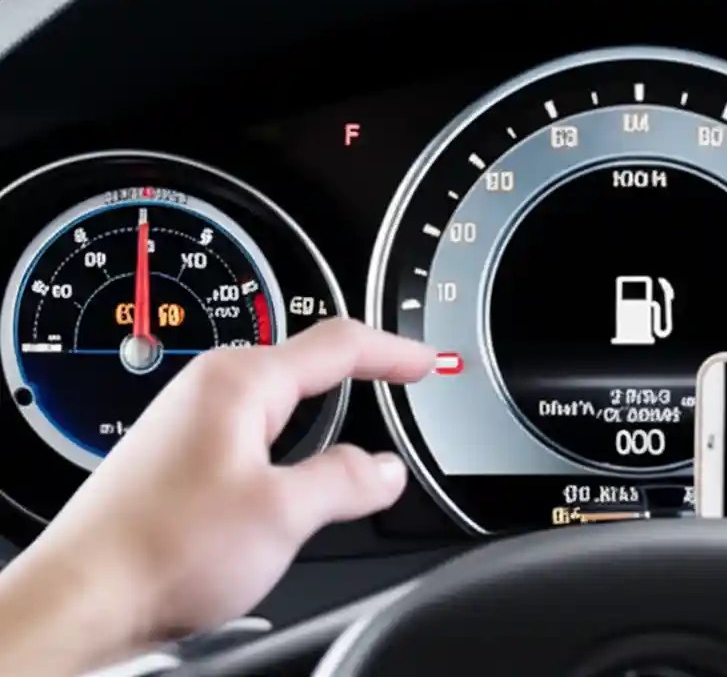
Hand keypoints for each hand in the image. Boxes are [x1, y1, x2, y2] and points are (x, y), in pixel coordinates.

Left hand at [0, 319, 436, 674]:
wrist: (83, 597)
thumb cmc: (162, 550)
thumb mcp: (283, 514)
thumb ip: (346, 482)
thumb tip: (383, 470)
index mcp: (239, 384)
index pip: (338, 345)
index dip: (393, 352)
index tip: (426, 361)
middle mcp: (210, 390)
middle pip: (306, 365)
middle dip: (360, 374)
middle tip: (402, 382)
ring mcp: (190, 422)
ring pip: (279, 404)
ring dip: (323, 415)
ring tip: (357, 431)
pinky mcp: (180, 457)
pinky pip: (254, 433)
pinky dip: (290, 444)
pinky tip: (295, 477)